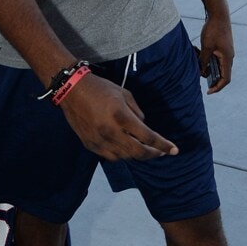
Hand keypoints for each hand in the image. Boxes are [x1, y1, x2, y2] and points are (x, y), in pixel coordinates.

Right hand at [60, 73, 177, 160]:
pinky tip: (125, 148)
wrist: (71, 90)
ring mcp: (99, 141)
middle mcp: (111, 132)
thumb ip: (137, 112)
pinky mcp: (90, 145)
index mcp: (121, 117)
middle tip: (162, 152)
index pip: (148, 137)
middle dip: (154, 154)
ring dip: (137, 154)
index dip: (163, 145)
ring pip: (125, 157)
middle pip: (138, 152)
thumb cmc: (100, 88)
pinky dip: (122, 155)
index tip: (174, 150)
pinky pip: (111, 157)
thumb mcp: (124, 94)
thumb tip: (143, 127)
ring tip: (144, 149)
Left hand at [198, 13, 234, 92]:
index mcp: (227, 59)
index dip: (218, 87)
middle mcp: (229, 57)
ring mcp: (226, 52)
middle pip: (222, 74)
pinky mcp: (222, 47)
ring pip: (217, 66)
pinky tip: (199, 54)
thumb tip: (201, 71)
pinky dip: (208, 60)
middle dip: (211, 78)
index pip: (226, 79)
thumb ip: (204, 61)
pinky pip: (216, 58)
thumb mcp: (206, 47)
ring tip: (197, 62)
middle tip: (200, 77)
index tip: (209, 91)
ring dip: (208, 67)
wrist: (219, 14)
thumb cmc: (213, 29)